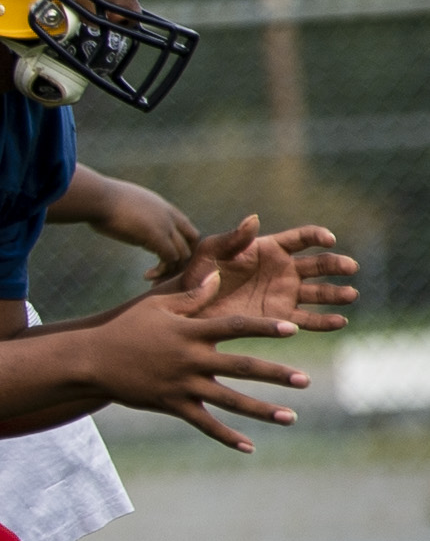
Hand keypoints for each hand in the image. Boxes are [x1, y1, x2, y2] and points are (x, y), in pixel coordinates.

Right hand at [78, 172, 203, 283]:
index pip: (185, 227)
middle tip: (165, 272)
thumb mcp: (122, 205)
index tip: (162, 257)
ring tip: (153, 279)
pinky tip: (146, 276)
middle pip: (193, 240)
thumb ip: (133, 216)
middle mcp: (168, 215)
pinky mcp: (157, 236)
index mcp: (161, 206)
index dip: (179, 244)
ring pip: (184, 253)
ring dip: (170, 270)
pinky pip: (170, 259)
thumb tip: (125, 224)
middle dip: (183, 259)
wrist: (96, 196)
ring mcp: (165, 225)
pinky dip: (161, 271)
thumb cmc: (98, 200)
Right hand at [87, 221, 348, 450]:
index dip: (264, 328)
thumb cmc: (124, 327)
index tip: (292, 329)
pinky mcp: (172, 405)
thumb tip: (219, 273)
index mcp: (190, 332)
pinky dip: (226, 436)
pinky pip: (204, 423)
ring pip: (230, 400)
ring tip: (291, 417)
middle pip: (241, 367)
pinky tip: (249, 446)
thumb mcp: (156, 304)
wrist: (91, 359)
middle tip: (305, 380)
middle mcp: (191, 359)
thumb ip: (192, 294)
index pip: (234, 327)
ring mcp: (182, 385)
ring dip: (262, 410)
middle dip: (275, 374)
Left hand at [175, 215, 359, 337]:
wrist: (190, 305)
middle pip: (319, 265)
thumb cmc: (197, 273)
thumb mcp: (211, 252)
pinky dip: (326, 322)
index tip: (329, 239)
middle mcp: (283, 270)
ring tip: (350, 295)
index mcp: (268, 249)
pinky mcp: (281, 317)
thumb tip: (254, 219)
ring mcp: (285, 294)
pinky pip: (308, 319)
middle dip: (336, 265)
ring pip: (319, 293)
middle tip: (350, 267)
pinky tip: (340, 321)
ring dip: (337, 294)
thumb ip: (233, 238)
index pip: (301, 239)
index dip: (317, 236)